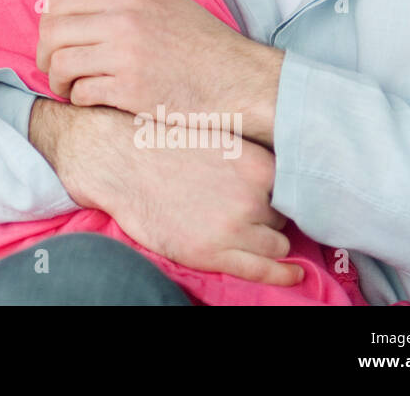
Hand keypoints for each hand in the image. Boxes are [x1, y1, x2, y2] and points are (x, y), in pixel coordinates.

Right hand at [30, 100, 304, 285]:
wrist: (115, 160)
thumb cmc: (158, 144)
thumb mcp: (214, 136)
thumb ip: (248, 160)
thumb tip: (276, 183)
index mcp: (256, 163)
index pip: (288, 187)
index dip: (275, 193)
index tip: (268, 197)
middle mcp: (252, 196)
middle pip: (281, 216)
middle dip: (266, 216)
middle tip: (242, 211)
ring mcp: (233, 228)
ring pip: (276, 244)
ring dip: (265, 240)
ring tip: (244, 232)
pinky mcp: (211, 254)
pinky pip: (264, 271)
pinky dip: (283, 273)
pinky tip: (294, 272)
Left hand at [35, 0, 282, 145]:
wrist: (239, 81)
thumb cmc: (205, 45)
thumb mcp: (166, 5)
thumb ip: (122, 3)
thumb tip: (79, 7)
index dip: (47, 20)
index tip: (53, 37)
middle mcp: (122, 23)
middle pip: (51, 32)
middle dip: (44, 53)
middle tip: (53, 67)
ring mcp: (125, 58)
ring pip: (61, 64)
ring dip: (59, 80)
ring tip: (70, 86)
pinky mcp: (130, 92)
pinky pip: (82, 93)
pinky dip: (80, 99)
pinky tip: (92, 99)